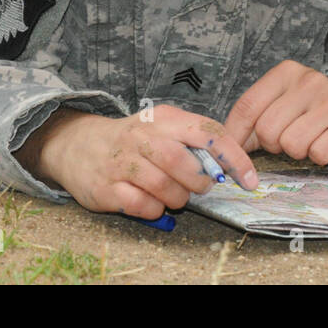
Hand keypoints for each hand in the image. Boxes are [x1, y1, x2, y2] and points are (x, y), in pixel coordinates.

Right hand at [17, 104, 258, 218]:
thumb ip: (193, 141)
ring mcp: (121, 162)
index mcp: (162, 117)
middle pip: (182, 161)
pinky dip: (154, 209)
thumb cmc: (132, 140)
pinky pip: (143, 206)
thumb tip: (229, 168)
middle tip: (198, 187)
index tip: (249, 179)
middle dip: (198, 182)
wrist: (77, 145)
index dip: (233, 157)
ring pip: (165, 188)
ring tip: (172, 194)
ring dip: (177, 198)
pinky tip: (149, 201)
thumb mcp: (162, 127)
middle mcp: (140, 136)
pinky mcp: (106, 188)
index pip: (206, 131)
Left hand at [224, 60, 327, 168]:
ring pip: (291, 144)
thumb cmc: (316, 114)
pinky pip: (318, 154)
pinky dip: (320, 158)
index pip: (247, 106)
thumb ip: (255, 121)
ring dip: (299, 152)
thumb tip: (228, 145)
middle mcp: (309, 81)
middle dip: (274, 145)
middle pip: (267, 130)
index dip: (235, 135)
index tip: (233, 153)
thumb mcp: (284, 107)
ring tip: (311, 140)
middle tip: (290, 140)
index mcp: (287, 73)